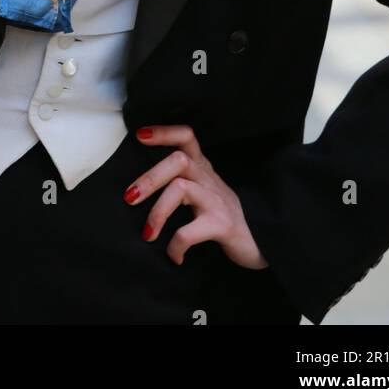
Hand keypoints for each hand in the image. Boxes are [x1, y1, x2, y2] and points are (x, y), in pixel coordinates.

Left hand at [124, 124, 267, 269]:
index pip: (187, 137)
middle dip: (149, 178)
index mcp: (203, 168)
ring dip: (157, 211)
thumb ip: (181, 180)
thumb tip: (138, 188)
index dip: (164, 132)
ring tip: (147, 233)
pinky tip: (174, 256)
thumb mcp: (204, 190)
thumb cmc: (222, 216)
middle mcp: (209, 179)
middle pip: (177, 161)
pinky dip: (175, 245)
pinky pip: (190, 231)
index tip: (140, 135)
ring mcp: (217, 201)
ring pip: (180, 188)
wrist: (260, 243)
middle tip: (129, 198)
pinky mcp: (222, 225)